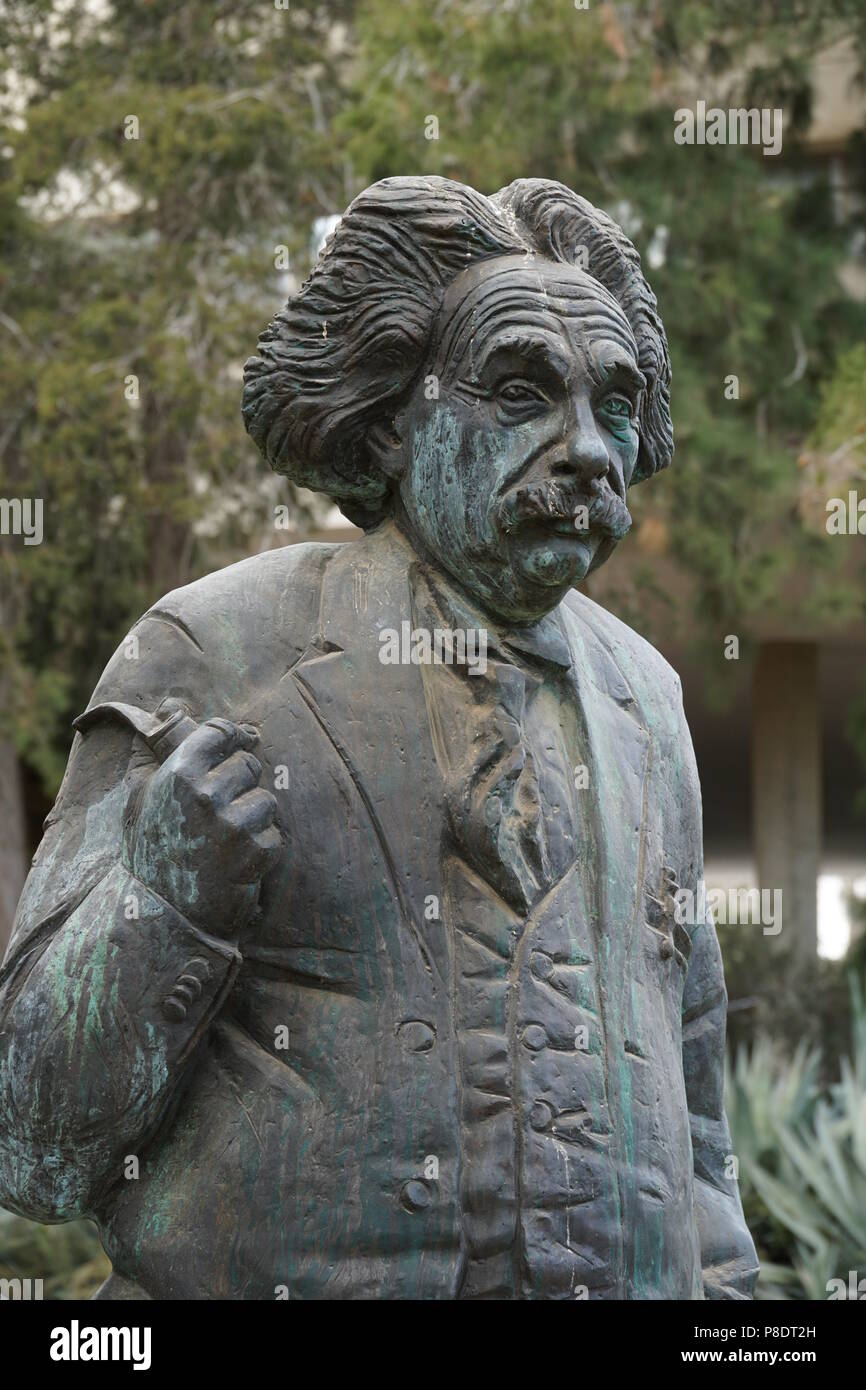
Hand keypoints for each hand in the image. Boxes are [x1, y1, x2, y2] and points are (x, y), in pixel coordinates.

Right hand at [125, 717, 279, 937]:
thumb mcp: (139, 795)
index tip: (229, 749)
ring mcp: (232, 825)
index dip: (229, 739)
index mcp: (179, 773)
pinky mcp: (255, 854)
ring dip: (253, 818)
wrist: (160, 913)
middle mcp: (206, 795)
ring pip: (265, 799)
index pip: (221, 731)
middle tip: (220, 809)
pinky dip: (262, 848)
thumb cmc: (149, 849)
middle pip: (248, 764)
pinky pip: (274, 834)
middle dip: (240, 784)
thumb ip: (156, 750)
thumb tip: (169, 707)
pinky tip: (237, 860)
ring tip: (226, 838)